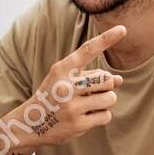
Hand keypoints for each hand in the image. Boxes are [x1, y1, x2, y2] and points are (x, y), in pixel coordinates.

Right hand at [4, 24, 125, 147]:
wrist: (30, 124)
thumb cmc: (53, 97)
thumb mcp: (66, 80)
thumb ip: (92, 77)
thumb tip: (119, 80)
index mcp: (61, 69)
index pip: (87, 50)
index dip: (107, 39)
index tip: (123, 29)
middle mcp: (66, 86)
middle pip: (107, 79)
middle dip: (107, 86)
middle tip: (93, 92)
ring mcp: (71, 107)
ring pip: (110, 98)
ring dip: (106, 101)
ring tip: (90, 105)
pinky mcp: (78, 125)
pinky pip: (106, 116)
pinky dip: (101, 116)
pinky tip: (87, 118)